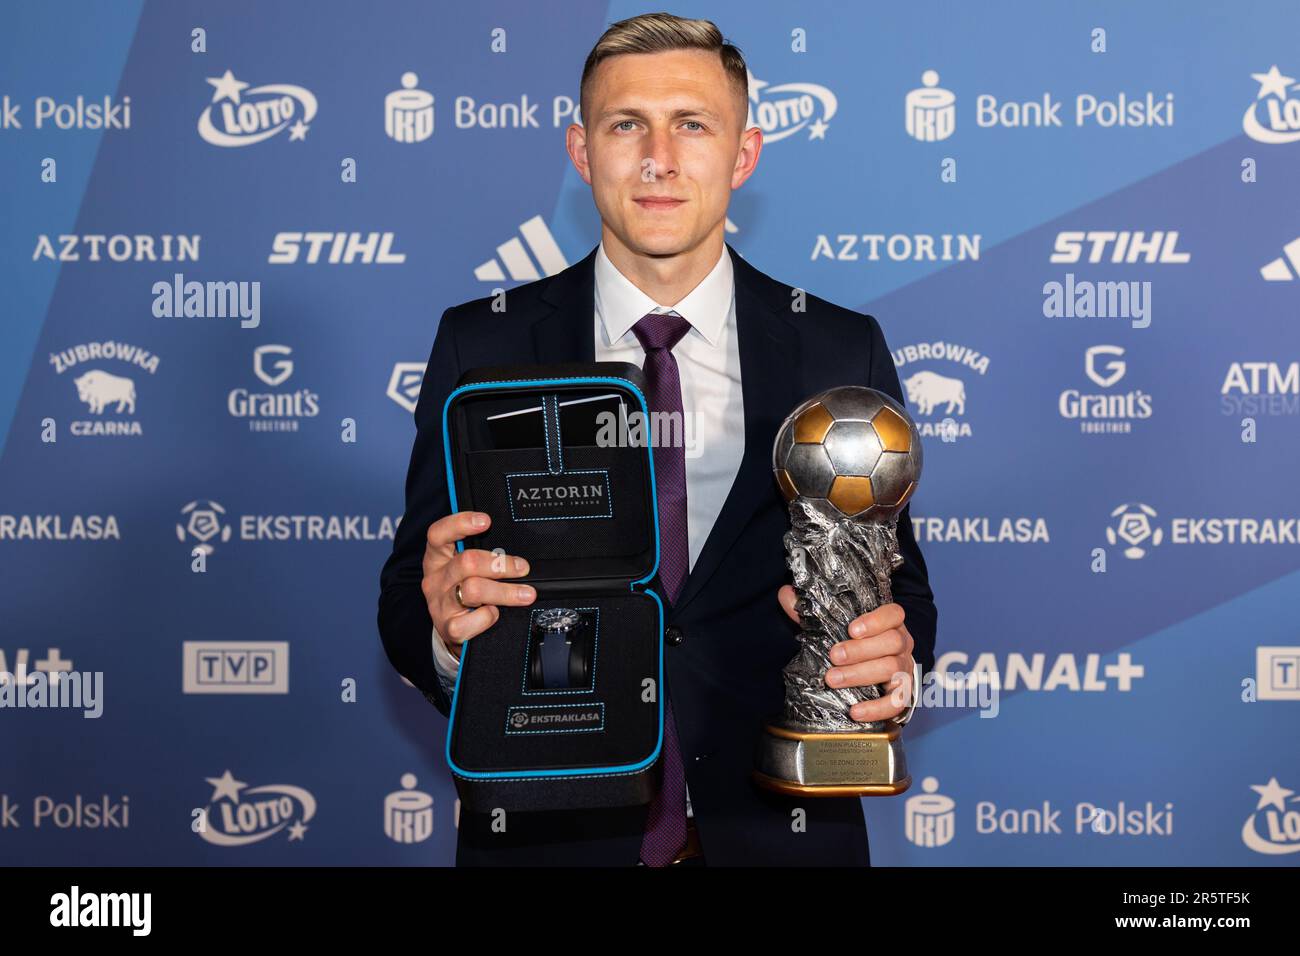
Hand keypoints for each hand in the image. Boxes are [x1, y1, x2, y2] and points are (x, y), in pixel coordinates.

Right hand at [423, 511, 535, 659]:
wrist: (455, 631)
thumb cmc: (466, 592)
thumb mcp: (467, 570)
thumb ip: (482, 556)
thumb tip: (517, 553)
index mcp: (437, 558)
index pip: (438, 534)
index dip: (460, 523)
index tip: (486, 521)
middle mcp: (435, 579)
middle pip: (466, 562)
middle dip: (500, 564)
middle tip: (523, 568)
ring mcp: (440, 604)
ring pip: (473, 590)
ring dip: (505, 591)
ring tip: (526, 594)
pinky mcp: (449, 628)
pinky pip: (473, 620)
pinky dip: (489, 617)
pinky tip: (495, 614)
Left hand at [777, 586, 915, 722]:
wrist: (875, 676)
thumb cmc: (852, 644)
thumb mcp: (832, 627)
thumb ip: (809, 611)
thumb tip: (786, 594)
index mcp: (889, 623)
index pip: (894, 613)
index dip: (875, 620)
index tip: (851, 629)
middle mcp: (902, 644)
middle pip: (892, 642)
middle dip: (861, 650)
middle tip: (833, 656)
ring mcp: (904, 669)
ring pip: (892, 669)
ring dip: (860, 675)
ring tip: (832, 680)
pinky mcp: (903, 695)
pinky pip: (896, 703)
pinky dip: (876, 708)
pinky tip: (854, 711)